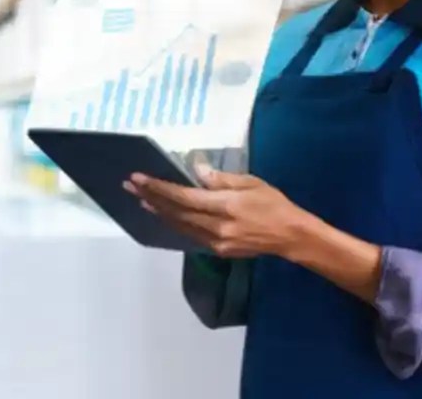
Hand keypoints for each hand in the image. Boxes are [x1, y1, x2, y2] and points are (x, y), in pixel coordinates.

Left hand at [123, 166, 310, 258]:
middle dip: (151, 198)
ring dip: (159, 212)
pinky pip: (190, 235)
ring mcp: (216, 242)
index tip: (139, 178)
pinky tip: (166, 215)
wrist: (291, 237)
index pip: (183, 197)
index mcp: (225, 206)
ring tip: (142, 200)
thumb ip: (221, 179)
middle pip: (176, 212)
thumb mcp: (251, 183)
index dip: (159, 188)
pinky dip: (175, 223)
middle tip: (130, 186)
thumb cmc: (274, 204)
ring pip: (180, 226)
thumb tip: (196, 170)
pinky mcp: (218, 251)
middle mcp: (216, 226)